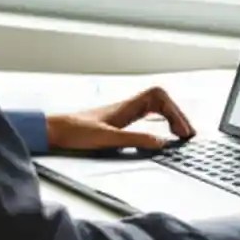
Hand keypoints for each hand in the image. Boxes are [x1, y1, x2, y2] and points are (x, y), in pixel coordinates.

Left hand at [46, 86, 194, 150]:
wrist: (52, 131)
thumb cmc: (73, 131)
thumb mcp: (107, 138)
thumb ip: (134, 140)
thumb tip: (162, 143)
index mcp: (125, 106)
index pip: (159, 97)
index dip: (175, 112)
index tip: (181, 131)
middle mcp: (125, 107)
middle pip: (160, 101)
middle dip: (178, 115)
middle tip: (187, 135)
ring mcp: (121, 114)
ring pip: (154, 108)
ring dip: (170, 118)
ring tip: (180, 135)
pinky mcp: (116, 123)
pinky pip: (144, 117)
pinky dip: (158, 123)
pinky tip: (159, 135)